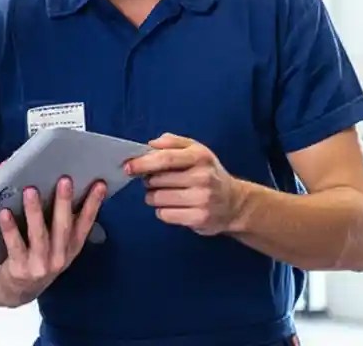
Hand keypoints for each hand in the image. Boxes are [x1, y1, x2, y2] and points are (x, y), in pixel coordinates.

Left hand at [0, 176, 106, 306]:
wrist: (18, 289)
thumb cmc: (39, 257)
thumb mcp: (58, 244)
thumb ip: (62, 221)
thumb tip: (62, 184)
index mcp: (72, 247)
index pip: (86, 223)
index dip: (94, 204)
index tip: (100, 184)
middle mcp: (59, 257)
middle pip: (63, 227)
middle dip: (65, 203)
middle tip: (65, 180)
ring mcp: (40, 265)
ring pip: (39, 235)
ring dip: (35, 211)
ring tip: (30, 190)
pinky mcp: (20, 269)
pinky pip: (15, 246)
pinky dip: (10, 229)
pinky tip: (4, 212)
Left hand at [125, 133, 247, 236]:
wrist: (234, 203)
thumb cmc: (208, 173)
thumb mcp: (196, 150)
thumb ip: (172, 142)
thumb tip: (150, 145)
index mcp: (200, 157)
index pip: (165, 158)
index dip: (143, 162)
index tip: (128, 166)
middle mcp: (203, 177)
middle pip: (157, 180)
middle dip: (149, 181)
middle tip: (157, 181)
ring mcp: (202, 200)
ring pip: (157, 198)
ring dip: (154, 197)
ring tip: (166, 194)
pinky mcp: (199, 219)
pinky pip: (164, 215)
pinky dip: (163, 211)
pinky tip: (175, 206)